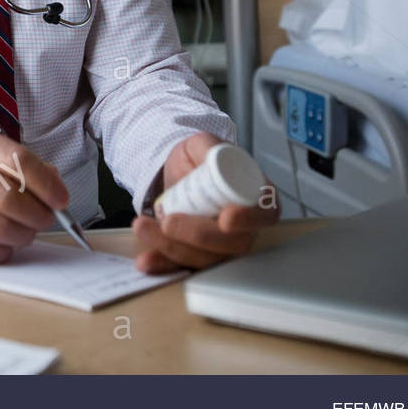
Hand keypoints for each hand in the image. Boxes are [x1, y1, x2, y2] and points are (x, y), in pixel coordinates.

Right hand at [0, 128, 68, 262]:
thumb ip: (21, 169)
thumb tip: (54, 184)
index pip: (15, 158)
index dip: (45, 182)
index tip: (61, 200)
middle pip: (7, 196)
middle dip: (36, 214)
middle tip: (44, 220)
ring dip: (20, 236)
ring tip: (23, 234)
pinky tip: (0, 244)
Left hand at [132, 132, 279, 273]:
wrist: (176, 173)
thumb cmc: (198, 159)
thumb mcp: (202, 143)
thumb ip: (210, 147)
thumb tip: (212, 157)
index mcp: (255, 197)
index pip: (265, 213)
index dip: (249, 220)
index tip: (226, 218)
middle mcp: (244, 226)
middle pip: (233, 243)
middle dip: (199, 235)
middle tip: (169, 222)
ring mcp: (221, 244)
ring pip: (205, 257)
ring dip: (171, 247)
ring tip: (142, 227)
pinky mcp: (196, 253)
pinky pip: (183, 265)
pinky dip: (163, 264)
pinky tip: (146, 261)